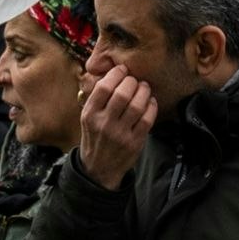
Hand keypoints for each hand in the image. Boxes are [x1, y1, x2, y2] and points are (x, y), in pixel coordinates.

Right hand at [73, 60, 158, 187]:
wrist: (99, 169)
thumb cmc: (95, 137)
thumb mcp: (87, 117)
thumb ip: (97, 98)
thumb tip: (114, 73)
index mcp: (90, 114)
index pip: (104, 87)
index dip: (116, 74)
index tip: (122, 70)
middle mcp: (104, 123)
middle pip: (122, 93)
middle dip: (132, 81)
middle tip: (134, 80)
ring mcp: (120, 134)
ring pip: (137, 105)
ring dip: (144, 91)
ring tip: (144, 87)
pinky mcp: (135, 142)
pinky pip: (147, 119)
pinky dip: (151, 106)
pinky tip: (150, 102)